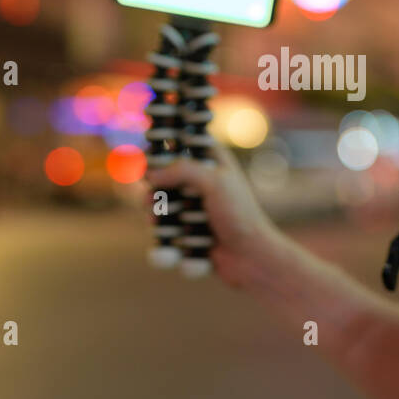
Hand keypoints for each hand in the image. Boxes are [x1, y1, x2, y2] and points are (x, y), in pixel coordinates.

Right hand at [142, 143, 284, 289]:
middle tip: (148, 185)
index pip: (185, 141)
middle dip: (155, 179)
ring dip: (155, 204)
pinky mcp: (188, 228)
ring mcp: (195, 204)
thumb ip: (182, 170)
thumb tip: (150, 173)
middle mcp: (204, 180)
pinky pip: (166, 223)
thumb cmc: (240, 215)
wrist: (251, 257)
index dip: (166, 144)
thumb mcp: (215, 183)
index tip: (147, 151)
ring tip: (153, 211)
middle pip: (168, 171)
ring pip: (164, 198)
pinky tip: (160, 228)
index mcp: (214, 161)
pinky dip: (161, 225)